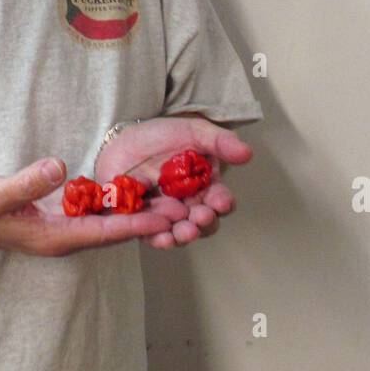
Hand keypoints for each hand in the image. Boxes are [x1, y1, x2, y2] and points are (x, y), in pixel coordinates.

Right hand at [0, 157, 184, 257]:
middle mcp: (67, 236)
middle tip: (187, 206)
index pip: (105, 232)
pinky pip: (98, 212)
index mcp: (56, 238)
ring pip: (111, 221)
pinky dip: (120, 203)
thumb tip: (60, 168)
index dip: (136, 224)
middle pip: (116, 229)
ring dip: (140, 210)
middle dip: (149, 219)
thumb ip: (28, 183)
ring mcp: (65, 227)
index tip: (166, 217)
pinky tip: (140, 189)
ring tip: (176, 197)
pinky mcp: (62, 216)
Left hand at [95, 116, 253, 249]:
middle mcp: (189, 205)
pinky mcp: (143, 222)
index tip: (221, 201)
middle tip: (201, 217)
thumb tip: (247, 153)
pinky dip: (159, 239)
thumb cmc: (161, 135)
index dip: (222, 203)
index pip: (220, 201)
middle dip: (204, 222)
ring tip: (185, 231)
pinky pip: (153, 236)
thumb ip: (220, 141)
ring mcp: (167, 216)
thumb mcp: (194, 132)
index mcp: (205, 186)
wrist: (122, 138)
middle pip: (204, 223)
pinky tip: (162, 237)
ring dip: (185, 234)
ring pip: (181, 233)